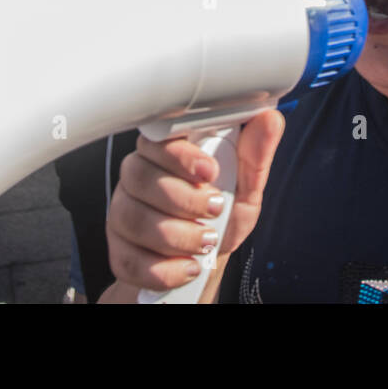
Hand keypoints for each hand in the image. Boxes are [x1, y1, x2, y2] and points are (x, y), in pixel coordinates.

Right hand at [103, 109, 284, 302]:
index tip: (211, 171)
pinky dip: (165, 269)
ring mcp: (121, 216)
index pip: (158, 139)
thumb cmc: (219, 218)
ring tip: (207, 241)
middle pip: (140, 177)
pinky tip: (188, 267)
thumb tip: (269, 119)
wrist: (202, 263)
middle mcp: (136, 178)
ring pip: (133, 218)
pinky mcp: (118, 253)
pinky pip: (130, 259)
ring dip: (178, 235)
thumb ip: (254, 157)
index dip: (181, 154)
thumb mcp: (245, 188)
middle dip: (184, 198)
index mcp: (164, 153)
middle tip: (216, 210)